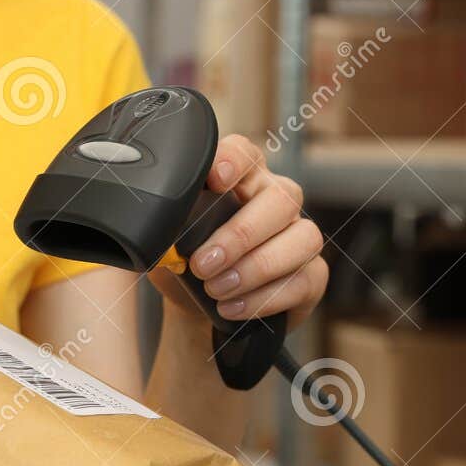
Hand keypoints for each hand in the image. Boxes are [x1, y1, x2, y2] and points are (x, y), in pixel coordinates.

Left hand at [149, 135, 327, 330]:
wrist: (198, 312)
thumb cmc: (186, 267)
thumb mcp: (166, 245)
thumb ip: (164, 229)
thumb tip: (155, 232)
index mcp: (241, 180)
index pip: (244, 154)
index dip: (234, 162)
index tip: (215, 181)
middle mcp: (276, 201)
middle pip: (281, 198)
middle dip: (240, 234)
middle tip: (203, 264)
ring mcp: (299, 237)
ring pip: (302, 237)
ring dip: (256, 267)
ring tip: (217, 290)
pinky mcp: (311, 276)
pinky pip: (304, 279)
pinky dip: (265, 298)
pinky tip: (233, 307)